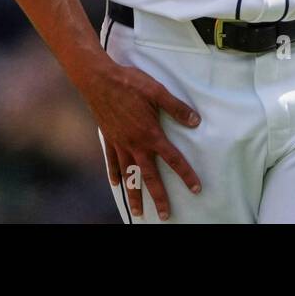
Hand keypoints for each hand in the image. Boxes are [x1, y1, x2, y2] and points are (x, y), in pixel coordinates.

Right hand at [80, 55, 202, 220]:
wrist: (98, 80)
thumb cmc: (129, 83)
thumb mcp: (157, 91)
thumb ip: (176, 108)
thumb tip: (195, 121)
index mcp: (150, 134)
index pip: (173, 159)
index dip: (186, 175)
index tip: (196, 189)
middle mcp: (135, 144)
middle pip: (150, 177)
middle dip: (159, 197)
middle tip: (165, 216)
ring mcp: (120, 143)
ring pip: (129, 175)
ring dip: (134, 195)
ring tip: (138, 212)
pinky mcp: (108, 139)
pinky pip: (112, 162)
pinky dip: (115, 175)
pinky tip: (116, 185)